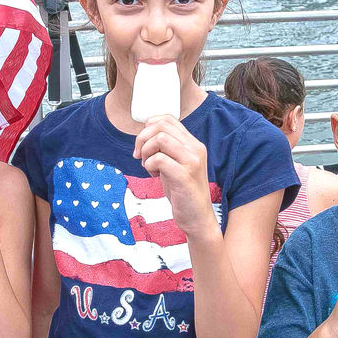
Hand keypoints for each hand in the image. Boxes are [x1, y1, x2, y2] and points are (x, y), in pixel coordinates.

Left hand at [133, 116, 217, 236]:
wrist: (197, 218)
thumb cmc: (183, 193)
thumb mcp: (175, 165)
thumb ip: (166, 149)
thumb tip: (144, 135)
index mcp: (193, 144)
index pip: (168, 119)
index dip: (149, 127)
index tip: (143, 144)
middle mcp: (195, 149)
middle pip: (162, 125)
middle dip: (142, 138)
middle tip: (139, 156)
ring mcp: (192, 161)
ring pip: (160, 138)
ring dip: (146, 152)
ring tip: (148, 166)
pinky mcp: (185, 176)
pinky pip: (159, 159)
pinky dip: (149, 165)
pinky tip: (154, 175)